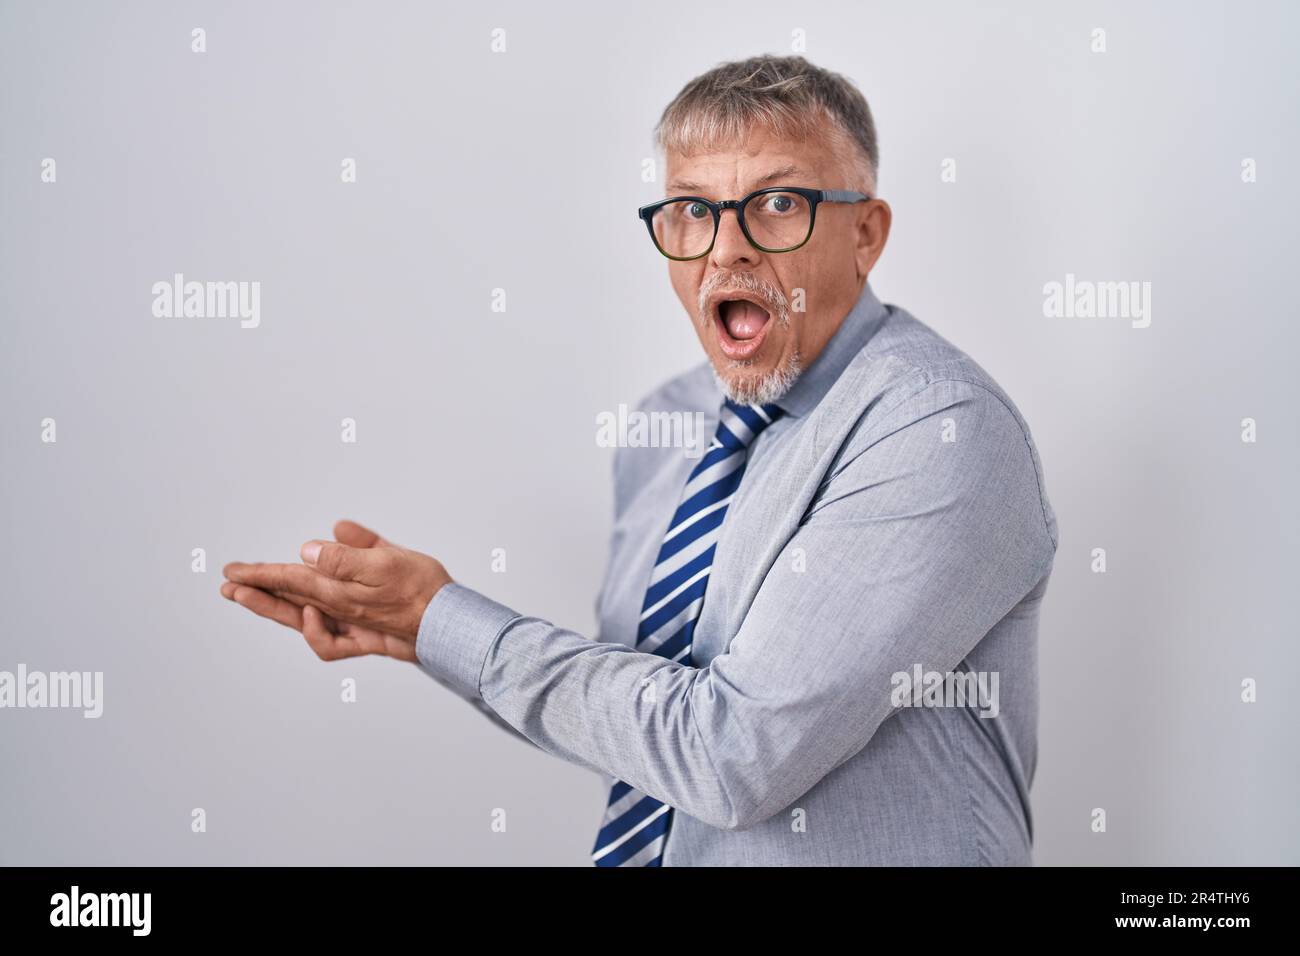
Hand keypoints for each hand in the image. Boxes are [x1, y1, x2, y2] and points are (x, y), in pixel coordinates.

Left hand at [221, 519, 451, 657]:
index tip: (232, 570)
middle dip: (255, 591)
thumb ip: (345, 556)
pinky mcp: (364, 638)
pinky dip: (313, 631)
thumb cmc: (424, 589)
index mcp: (339, 591)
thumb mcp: (387, 560)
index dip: (259, 574)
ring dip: (272, 607)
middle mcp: (339, 611)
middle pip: (287, 600)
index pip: (290, 579)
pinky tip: (309, 615)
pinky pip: (329, 643)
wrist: (450, 625)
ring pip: (301, 618)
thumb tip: (307, 550)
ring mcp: (350, 626)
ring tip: (248, 596)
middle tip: (228, 584)